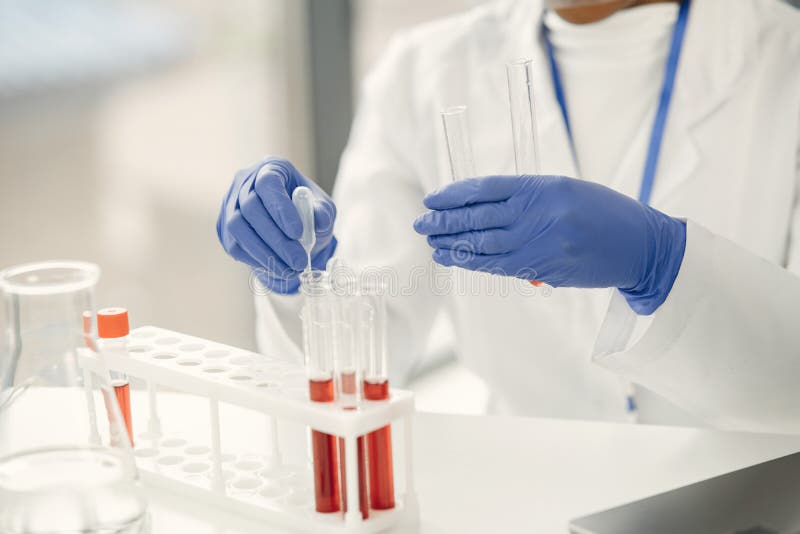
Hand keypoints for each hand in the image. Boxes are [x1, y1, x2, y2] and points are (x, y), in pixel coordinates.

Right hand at [217, 157, 336, 293]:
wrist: (294, 228)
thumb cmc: (308, 211)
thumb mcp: (323, 208)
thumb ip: (322, 212)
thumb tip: (317, 218)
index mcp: (271, 168)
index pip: (268, 183)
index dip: (280, 209)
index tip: (298, 233)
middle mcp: (245, 182)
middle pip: (251, 208)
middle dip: (277, 239)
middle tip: (299, 261)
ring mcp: (231, 204)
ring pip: (238, 228)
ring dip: (265, 252)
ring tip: (290, 269)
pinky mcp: (225, 228)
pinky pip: (235, 245)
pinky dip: (256, 259)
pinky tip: (276, 267)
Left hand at [413, 175, 685, 314]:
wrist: (639, 245)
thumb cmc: (602, 213)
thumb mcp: (564, 190)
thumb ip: (525, 197)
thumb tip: (480, 210)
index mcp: (542, 187)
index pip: (486, 189)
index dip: (454, 195)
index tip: (432, 199)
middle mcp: (538, 213)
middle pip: (478, 217)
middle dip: (444, 220)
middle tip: (420, 223)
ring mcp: (540, 243)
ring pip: (483, 244)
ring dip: (452, 244)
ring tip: (431, 242)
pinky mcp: (543, 268)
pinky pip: (499, 265)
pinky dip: (472, 262)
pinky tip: (453, 258)